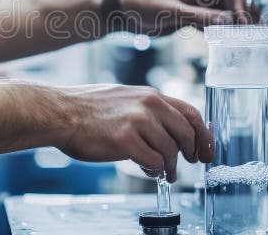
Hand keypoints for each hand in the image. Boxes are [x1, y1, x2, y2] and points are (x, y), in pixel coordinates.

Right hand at [56, 84, 213, 182]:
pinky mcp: (125, 140)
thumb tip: (168, 134)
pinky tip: (148, 170)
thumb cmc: (88, 109)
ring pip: (171, 150)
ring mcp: (137, 121)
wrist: (61, 112)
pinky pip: (153, 161)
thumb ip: (149, 112)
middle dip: (191, 152)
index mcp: (150, 95)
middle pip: (186, 132)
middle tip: (190, 163)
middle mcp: (148, 105)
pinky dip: (155, 169)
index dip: (204, 134)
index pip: (191, 112)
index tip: (206, 149)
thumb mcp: (126, 99)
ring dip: (170, 166)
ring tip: (164, 173)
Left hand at [118, 0, 252, 35]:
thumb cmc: (141, 3)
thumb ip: (198, 16)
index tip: (247, 26)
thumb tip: (226, 21)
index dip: (243, 9)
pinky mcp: (192, 14)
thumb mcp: (170, 11)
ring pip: (225, 13)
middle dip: (246, 16)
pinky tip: (228, 43)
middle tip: (256, 34)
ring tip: (247, 41)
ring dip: (235, 25)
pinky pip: (212, 22)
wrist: (122, 10)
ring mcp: (198, 2)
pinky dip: (221, 31)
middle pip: (233, 2)